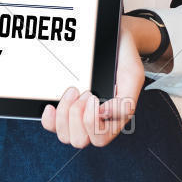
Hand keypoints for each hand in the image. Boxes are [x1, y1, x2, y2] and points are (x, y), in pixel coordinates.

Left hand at [40, 25, 143, 148]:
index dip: (91, 122)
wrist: (113, 41)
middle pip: (79, 140)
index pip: (100, 139)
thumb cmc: (123, 60)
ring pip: (64, 136)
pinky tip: (52, 105)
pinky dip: (49, 118)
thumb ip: (125, 101)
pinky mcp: (65, 109)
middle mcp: (96, 122)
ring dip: (65, 114)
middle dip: (77, 116)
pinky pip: (51, 126)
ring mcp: (78, 117)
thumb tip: (103, 115)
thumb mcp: (132, 77)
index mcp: (114, 119)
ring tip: (73, 91)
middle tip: (84, 92)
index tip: (93, 96)